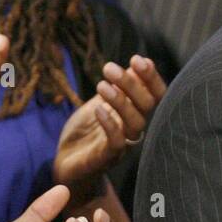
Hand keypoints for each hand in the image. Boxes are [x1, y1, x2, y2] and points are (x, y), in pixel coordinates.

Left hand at [52, 56, 166, 197]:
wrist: (65, 162)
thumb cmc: (86, 132)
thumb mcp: (101, 102)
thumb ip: (118, 87)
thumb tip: (136, 63)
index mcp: (136, 114)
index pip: (156, 95)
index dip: (151, 78)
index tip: (137, 59)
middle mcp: (135, 130)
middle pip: (148, 106)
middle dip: (131, 83)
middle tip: (109, 68)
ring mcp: (123, 145)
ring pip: (136, 122)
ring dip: (121, 100)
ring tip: (102, 85)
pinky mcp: (107, 158)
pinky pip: (117, 142)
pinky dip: (110, 124)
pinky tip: (98, 109)